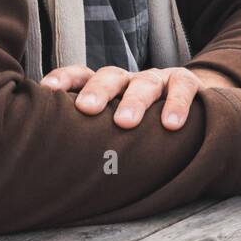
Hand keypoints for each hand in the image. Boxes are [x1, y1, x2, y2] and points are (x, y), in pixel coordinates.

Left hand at [40, 64, 228, 128]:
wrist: (192, 109)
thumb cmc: (142, 126)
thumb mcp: (114, 123)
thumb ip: (92, 134)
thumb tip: (54, 164)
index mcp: (107, 87)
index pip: (81, 75)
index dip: (65, 79)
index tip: (47, 90)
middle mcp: (129, 80)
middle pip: (111, 77)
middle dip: (98, 91)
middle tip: (87, 109)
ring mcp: (158, 79)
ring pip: (145, 83)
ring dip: (135, 101)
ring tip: (126, 123)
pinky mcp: (186, 83)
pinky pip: (182, 88)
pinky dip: (176, 104)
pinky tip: (171, 124)